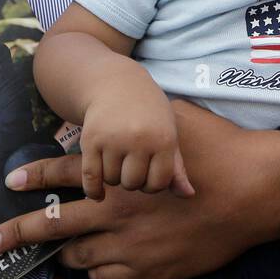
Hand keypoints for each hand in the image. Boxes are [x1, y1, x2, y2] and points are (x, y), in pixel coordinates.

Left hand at [0, 101, 279, 278]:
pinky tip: (101, 262)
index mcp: (120, 174)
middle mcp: (118, 212)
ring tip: (60, 248)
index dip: (33, 177)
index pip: (64, 174)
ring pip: (78, 257)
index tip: (9, 182)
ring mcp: (132, 246)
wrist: (257, 192)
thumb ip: (144, 121)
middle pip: (53, 226)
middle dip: (14, 234)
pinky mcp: (150, 272)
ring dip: (66, 252)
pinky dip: (98, 271)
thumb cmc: (221, 149)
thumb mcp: (178, 121)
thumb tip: (127, 107)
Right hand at [79, 81, 192, 199]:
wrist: (116, 83)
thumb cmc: (149, 112)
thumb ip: (176, 166)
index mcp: (163, 139)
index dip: (154, 184)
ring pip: (112, 180)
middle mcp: (139, 139)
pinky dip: (93, 190)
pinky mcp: (91, 140)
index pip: (159, 183)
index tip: (150, 174)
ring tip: (118, 161)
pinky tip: (98, 192)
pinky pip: (91, 177)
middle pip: (133, 183)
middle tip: (132, 166)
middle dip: (133, 180)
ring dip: (114, 178)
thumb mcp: (168, 133)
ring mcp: (113, 139)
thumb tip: (188, 195)